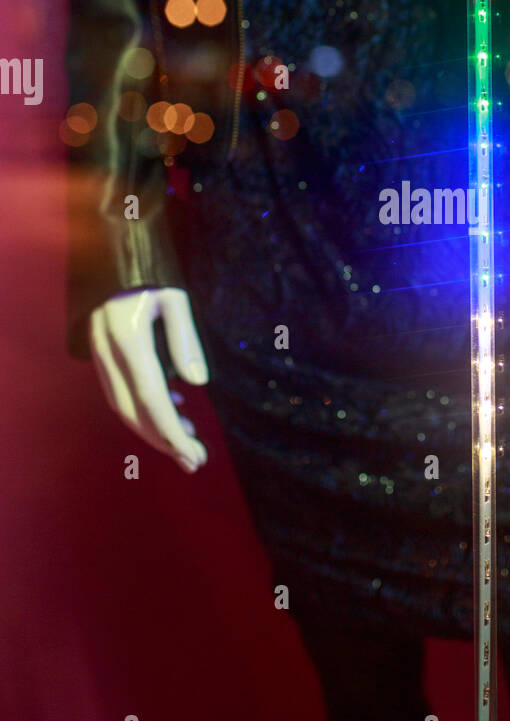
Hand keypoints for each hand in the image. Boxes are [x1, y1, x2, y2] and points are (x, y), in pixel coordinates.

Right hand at [89, 288, 208, 473]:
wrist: (110, 258)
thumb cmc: (150, 274)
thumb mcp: (175, 298)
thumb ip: (186, 340)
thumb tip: (198, 384)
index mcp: (128, 340)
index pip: (150, 399)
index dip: (171, 432)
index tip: (194, 455)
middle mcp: (108, 354)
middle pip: (134, 413)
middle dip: (165, 442)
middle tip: (195, 462)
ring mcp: (100, 357)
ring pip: (123, 408)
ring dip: (155, 430)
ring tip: (189, 443)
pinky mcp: (100, 358)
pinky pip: (119, 394)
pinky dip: (145, 410)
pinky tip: (175, 409)